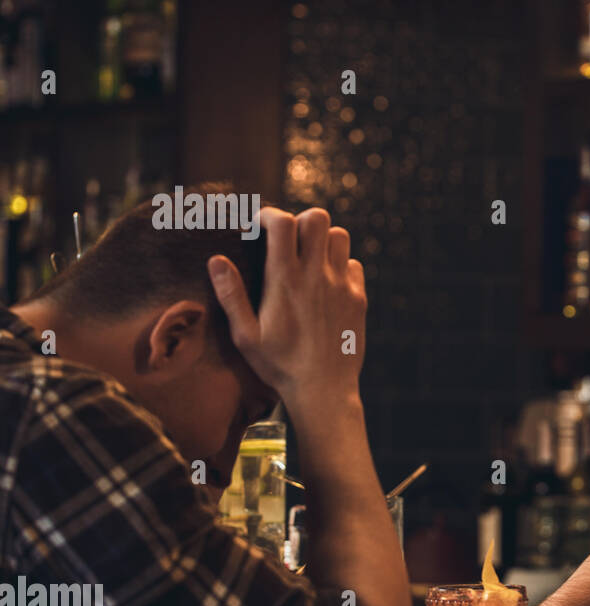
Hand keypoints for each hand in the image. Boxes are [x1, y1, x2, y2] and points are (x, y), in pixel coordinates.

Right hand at [206, 206, 365, 409]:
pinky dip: (340, 264)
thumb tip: (216, 260)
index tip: (259, 225)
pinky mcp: (358, 298)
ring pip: (339, 236)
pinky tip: (325, 282)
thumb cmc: (279, 365)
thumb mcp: (245, 335)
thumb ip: (231, 295)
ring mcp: (341, 285)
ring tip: (306, 257)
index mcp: (285, 281)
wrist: (324, 390)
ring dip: (322, 239)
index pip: (283, 223)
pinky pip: (353, 264)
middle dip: (299, 220)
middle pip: (317, 218)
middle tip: (286, 239)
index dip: (269, 215)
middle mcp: (316, 276)